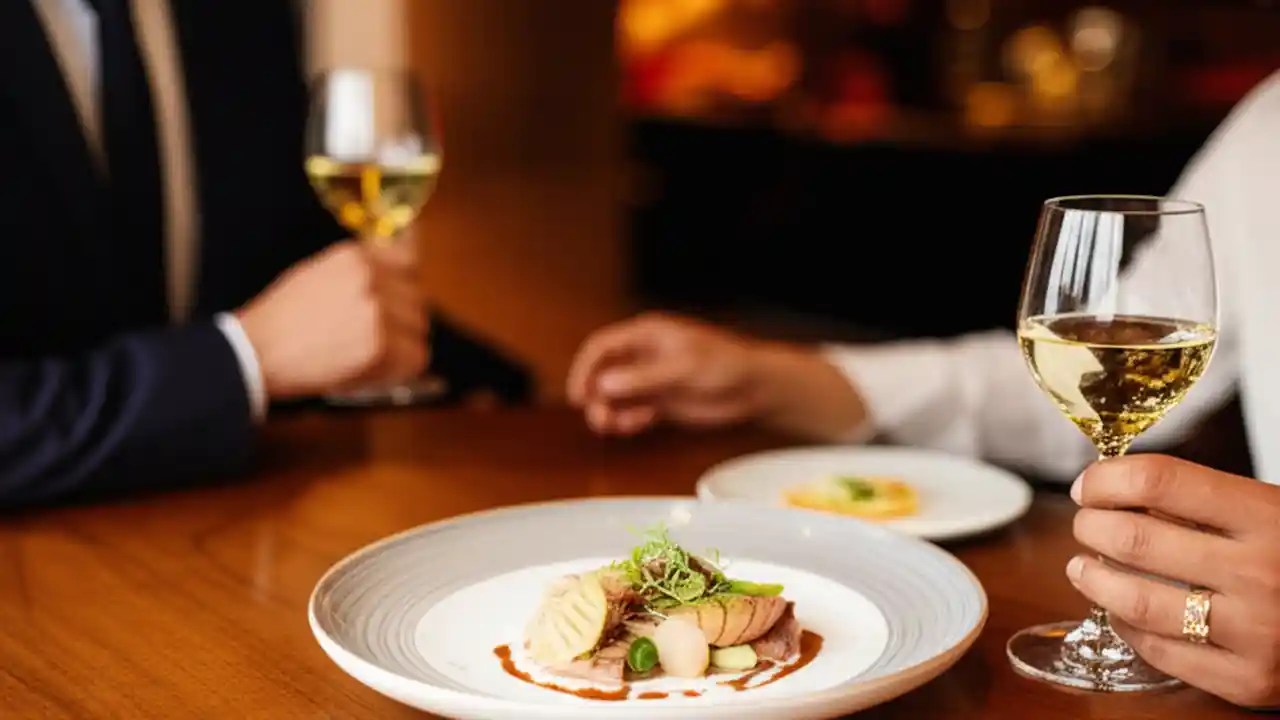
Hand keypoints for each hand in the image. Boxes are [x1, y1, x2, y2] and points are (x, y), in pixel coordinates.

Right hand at [236, 241, 426, 399]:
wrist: (254, 353)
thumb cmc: (279, 322)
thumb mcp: (317, 276)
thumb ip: (359, 275)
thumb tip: (396, 281)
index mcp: (354, 257)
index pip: (407, 261)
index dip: (407, 285)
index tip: (406, 297)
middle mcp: (370, 277)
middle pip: (416, 300)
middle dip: (401, 323)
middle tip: (373, 341)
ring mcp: (376, 310)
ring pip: (418, 329)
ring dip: (401, 347)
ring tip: (364, 357)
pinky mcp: (380, 344)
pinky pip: (417, 357)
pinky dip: (400, 369)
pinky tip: (371, 371)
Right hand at [566, 313, 865, 438]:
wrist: (754, 387)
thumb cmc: (726, 364)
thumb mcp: (683, 368)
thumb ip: (644, 377)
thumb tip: (606, 383)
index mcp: (647, 334)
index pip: (602, 347)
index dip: (585, 369)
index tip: (579, 395)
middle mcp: (643, 356)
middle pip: (603, 373)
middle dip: (596, 396)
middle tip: (600, 418)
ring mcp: (650, 379)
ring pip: (615, 396)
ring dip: (609, 411)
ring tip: (616, 426)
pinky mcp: (660, 401)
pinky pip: (632, 411)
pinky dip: (628, 420)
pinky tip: (638, 425)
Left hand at [1068, 454, 1279, 706]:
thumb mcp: (1269, 512)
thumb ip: (1203, 502)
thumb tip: (1115, 490)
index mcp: (1268, 516)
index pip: (1160, 481)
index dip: (1107, 479)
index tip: (1088, 485)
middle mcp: (1261, 573)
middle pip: (1136, 539)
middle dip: (1092, 527)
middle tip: (1086, 524)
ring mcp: (1255, 631)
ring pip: (1136, 601)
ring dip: (1094, 579)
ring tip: (1082, 567)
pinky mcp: (1248, 680)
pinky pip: (1160, 650)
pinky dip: (1125, 626)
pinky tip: (1120, 610)